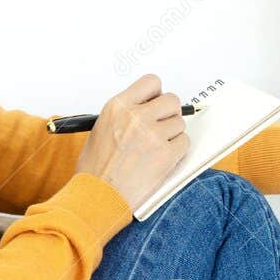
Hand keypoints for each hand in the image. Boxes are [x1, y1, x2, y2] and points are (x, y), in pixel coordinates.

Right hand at [74, 74, 190, 209]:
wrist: (98, 197)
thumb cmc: (95, 170)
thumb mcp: (101, 129)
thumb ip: (125, 115)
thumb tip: (146, 108)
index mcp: (118, 107)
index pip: (151, 82)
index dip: (157, 94)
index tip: (155, 103)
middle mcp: (136, 116)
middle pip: (172, 100)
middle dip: (169, 113)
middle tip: (160, 127)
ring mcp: (153, 134)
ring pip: (180, 123)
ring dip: (172, 134)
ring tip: (156, 149)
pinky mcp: (166, 154)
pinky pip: (184, 142)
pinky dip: (177, 150)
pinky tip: (161, 159)